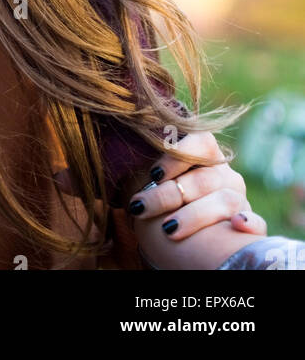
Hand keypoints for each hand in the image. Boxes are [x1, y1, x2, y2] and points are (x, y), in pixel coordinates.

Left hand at [128, 132, 267, 268]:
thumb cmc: (163, 199)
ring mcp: (239, 200)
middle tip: (140, 207)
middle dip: (167, 195)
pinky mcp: (248, 225)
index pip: (202, 142)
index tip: (153, 173)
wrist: (180, 233)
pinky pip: (257, 223)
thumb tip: (117, 151)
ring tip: (167, 230)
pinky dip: (249, 223)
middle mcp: (226, 176)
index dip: (179, 155)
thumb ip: (147, 165)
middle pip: (203, 179)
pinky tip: (237, 226)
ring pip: (225, 201)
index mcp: (207, 157)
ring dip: (194, 215)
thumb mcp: (155, 180)